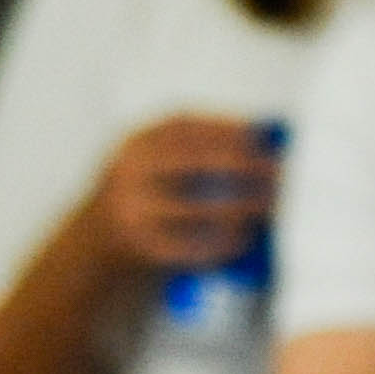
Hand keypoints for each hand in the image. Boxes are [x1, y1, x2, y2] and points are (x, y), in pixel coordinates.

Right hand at [89, 116, 276, 274]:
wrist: (93, 244)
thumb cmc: (144, 196)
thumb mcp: (154, 161)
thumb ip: (196, 147)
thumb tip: (266, 139)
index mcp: (138, 141)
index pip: (191, 127)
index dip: (233, 131)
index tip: (266, 139)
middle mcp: (131, 170)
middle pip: (200, 161)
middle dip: (247, 166)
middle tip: (281, 174)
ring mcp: (133, 210)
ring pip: (200, 208)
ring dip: (242, 209)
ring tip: (269, 209)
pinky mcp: (140, 247)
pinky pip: (192, 245)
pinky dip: (223, 244)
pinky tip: (244, 240)